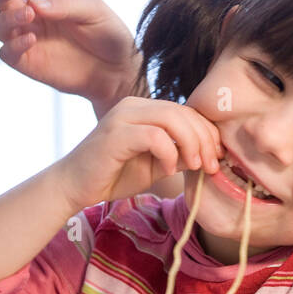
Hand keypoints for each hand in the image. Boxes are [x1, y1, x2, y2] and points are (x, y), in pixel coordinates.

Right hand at [0, 0, 141, 110]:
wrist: (118, 69)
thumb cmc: (108, 33)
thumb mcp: (93, 10)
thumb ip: (65, 4)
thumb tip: (34, 5)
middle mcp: (30, 14)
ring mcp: (26, 38)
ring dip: (6, 18)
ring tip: (29, 14)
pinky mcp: (28, 62)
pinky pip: (7, 52)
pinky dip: (13, 45)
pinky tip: (31, 39)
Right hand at [51, 96, 224, 210]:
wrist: (75, 187)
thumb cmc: (114, 176)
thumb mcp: (157, 165)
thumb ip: (180, 154)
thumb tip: (211, 153)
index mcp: (145, 109)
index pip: (187, 111)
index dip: (208, 133)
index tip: (217, 158)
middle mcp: (134, 106)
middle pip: (183, 112)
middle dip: (205, 139)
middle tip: (212, 166)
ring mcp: (123, 116)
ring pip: (171, 118)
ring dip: (191, 143)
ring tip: (194, 166)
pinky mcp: (115, 133)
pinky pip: (153, 135)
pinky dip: (168, 153)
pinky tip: (168, 170)